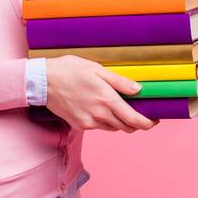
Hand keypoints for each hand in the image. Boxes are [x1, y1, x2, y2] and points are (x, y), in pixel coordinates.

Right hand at [44, 55, 158, 131]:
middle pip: (126, 127)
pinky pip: (98, 127)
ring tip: (118, 107)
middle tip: (140, 113)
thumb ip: (120, 82)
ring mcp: (88, 122)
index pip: (134, 120)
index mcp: (106, 100)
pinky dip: (104, 120)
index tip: (154, 120)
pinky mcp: (79, 125)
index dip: (148, 123)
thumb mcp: (97, 69)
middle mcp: (99, 115)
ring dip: (120, 122)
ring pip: (113, 128)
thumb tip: (139, 89)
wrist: (43, 81)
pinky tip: (99, 107)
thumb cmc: (70, 70)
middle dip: (136, 123)